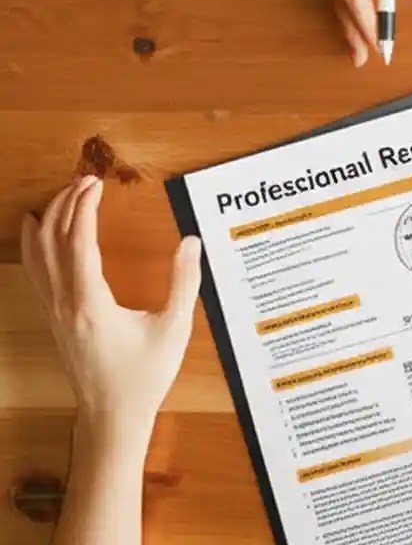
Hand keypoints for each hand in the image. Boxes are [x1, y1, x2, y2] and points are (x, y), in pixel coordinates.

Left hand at [20, 176, 202, 430]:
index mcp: (92, 303)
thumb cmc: (145, 376)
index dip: (84, 208)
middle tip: (85, 180)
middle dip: (65, 204)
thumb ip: (185, 282)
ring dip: (48, 219)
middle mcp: (64, 304)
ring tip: (63, 193)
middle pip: (52, 241)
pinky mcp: (53, 318)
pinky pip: (35, 271)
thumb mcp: (175, 328)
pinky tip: (36, 228)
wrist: (112, 415)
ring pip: (37, 254)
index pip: (79, 242)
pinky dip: (34, 243)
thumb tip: (191, 242)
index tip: (96, 184)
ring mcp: (53, 311)